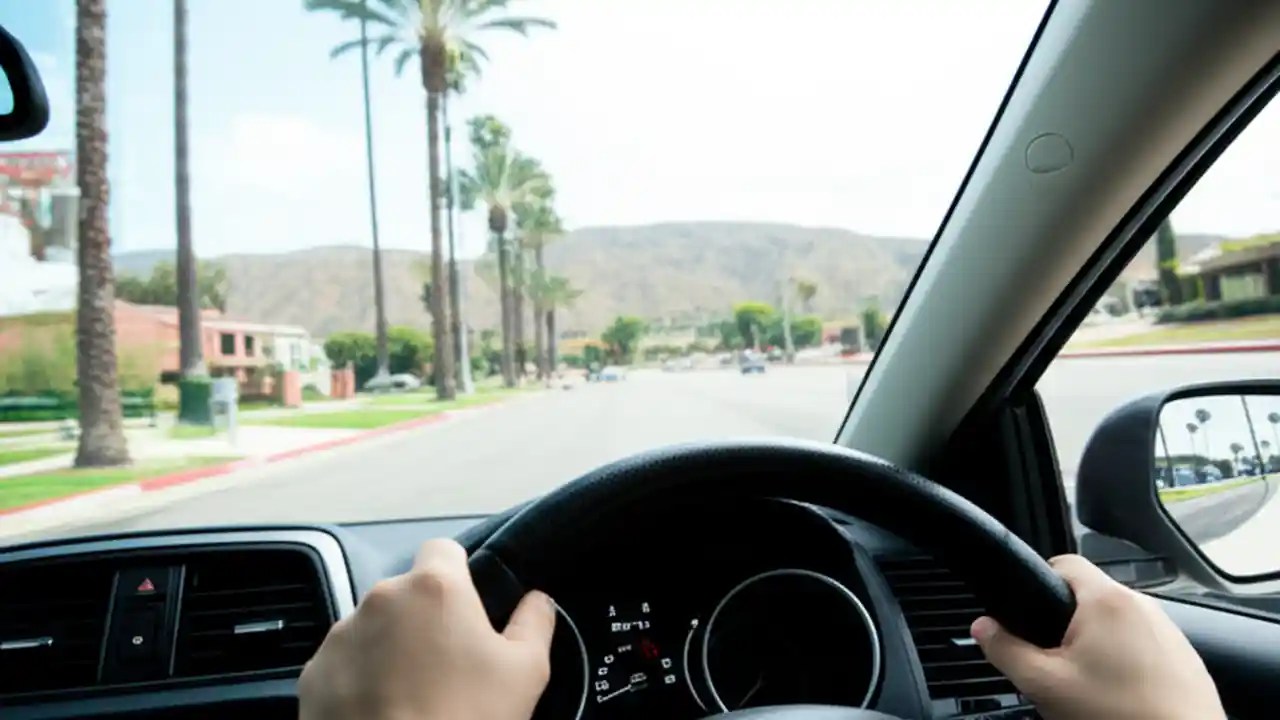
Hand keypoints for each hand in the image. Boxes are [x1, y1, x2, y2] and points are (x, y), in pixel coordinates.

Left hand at [299, 538, 555, 719]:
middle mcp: (382, 599)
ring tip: (411, 694)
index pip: (444, 549)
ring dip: (389, 647)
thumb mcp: (526, 671)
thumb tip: (536, 600)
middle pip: (408, 593)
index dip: (459, 575)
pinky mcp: (314, 674)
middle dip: (424, 619)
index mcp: (434, 587)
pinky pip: (344, 663)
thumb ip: (535, 621)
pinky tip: (380, 710)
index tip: (467, 611)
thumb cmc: (467, 717)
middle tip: (447, 665)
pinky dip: (359, 679)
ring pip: (373, 628)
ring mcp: (341, 636)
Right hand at [970, 554, 1223, 719]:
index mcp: (1107, 601)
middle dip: (1066, 627)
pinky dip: (1126, 663)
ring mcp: (1170, 630)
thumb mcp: (1045, 685)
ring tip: (1090, 686)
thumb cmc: (1116, 714)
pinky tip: (1120, 696)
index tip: (1029, 619)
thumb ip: (1006, 650)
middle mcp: (1143, 605)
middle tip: (1055, 665)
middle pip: (1088, 598)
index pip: (1063, 562)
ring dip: (1097, 645)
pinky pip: (1143, 646)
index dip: (1038, 584)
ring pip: (1116, 625)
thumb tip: (982, 627)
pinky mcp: (1185, 657)